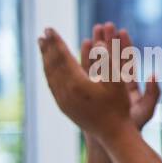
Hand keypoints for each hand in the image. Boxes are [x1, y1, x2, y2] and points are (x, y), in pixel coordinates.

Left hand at [39, 27, 135, 141]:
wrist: (112, 134)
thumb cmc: (119, 107)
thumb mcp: (118, 82)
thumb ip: (108, 61)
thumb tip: (99, 43)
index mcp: (77, 83)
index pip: (62, 57)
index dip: (56, 41)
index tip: (50, 28)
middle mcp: (66, 91)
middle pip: (52, 64)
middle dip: (48, 47)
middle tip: (43, 33)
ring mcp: (63, 100)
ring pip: (50, 75)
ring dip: (45, 59)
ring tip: (42, 46)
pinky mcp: (63, 106)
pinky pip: (52, 85)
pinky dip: (49, 72)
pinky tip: (49, 67)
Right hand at [82, 23, 160, 129]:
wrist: (112, 139)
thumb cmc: (130, 128)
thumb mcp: (145, 111)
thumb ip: (153, 94)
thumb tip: (155, 75)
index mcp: (130, 86)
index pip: (127, 61)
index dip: (125, 46)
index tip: (122, 30)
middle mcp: (116, 84)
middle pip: (112, 57)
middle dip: (109, 41)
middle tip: (105, 24)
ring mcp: (102, 86)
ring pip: (99, 62)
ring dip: (97, 46)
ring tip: (93, 30)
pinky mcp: (91, 90)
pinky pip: (87, 70)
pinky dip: (85, 58)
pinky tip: (81, 46)